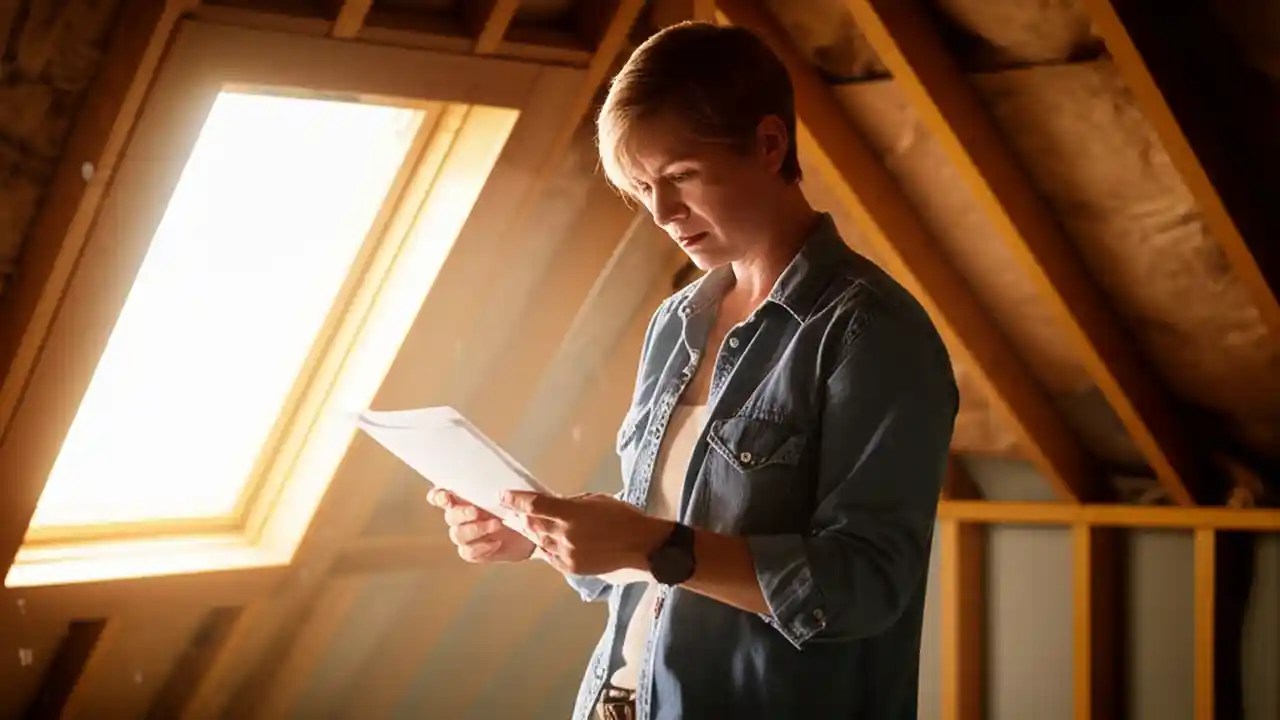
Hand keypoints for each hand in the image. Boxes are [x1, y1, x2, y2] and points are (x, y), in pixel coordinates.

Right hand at [427, 488, 534, 562]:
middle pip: (449, 516)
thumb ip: (504, 490)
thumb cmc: (518, 503)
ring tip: (497, 525)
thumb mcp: (514, 491)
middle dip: (462, 514)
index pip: (439, 496)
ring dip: (475, 529)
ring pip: (457, 534)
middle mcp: (459, 516)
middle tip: (478, 511)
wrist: (532, 528)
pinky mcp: (473, 551)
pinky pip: (467, 552)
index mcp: (463, 497)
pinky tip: (497, 543)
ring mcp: (465, 535)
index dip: (438, 496)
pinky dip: (481, 548)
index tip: (448, 498)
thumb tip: (501, 494)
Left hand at [500, 491, 669, 575]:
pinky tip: (543, 542)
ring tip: (523, 526)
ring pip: (539, 542)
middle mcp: (564, 535)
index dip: (516, 500)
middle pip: (532, 525)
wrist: (641, 546)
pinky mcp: (571, 568)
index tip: (503, 496)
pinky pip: (550, 556)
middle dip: (520, 517)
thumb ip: (569, 504)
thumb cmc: (622, 517)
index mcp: (571, 514)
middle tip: (510, 511)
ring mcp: (566, 554)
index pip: (534, 505)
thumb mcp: (594, 500)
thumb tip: (551, 505)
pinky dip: (544, 548)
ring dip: (530, 533)